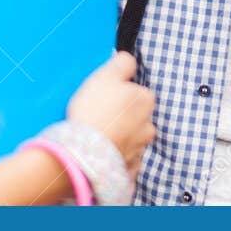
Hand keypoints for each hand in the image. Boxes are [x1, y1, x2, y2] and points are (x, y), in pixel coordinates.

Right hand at [67, 52, 156, 173]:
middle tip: (99, 115)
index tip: (104, 97)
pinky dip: (115, 156)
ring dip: (119, 136)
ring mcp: (140, 149)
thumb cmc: (94, 110)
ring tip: (97, 135)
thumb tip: (128, 60)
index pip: (137, 91)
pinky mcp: (129, 169)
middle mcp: (149, 126)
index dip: (119, 92)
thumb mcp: (106, 75)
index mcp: (146, 100)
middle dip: (122, 116)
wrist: (82, 152)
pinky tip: (100, 152)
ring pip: (131, 138)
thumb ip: (123, 62)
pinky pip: (124, 159)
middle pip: (136, 115)